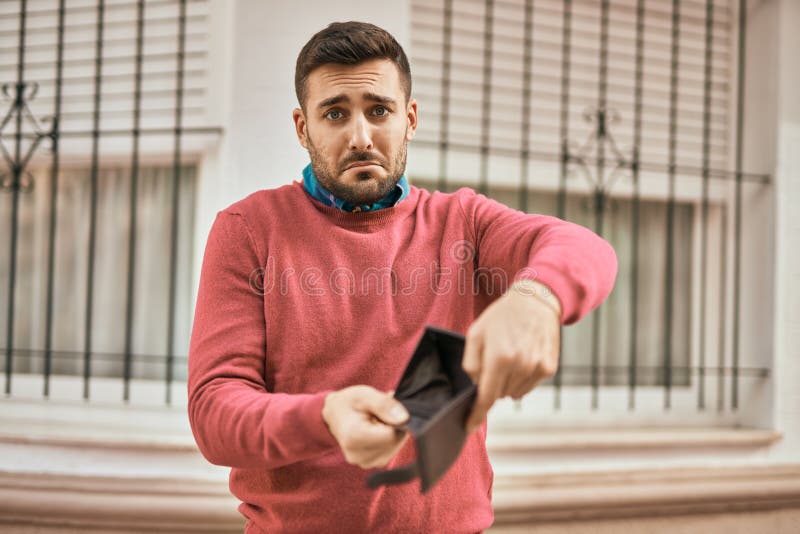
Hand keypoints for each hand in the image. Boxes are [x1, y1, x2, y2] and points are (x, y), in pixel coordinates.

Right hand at [322, 385, 409, 468]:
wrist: (334, 414)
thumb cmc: (349, 402)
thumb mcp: (365, 394)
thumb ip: (384, 404)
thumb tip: (404, 419)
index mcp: (355, 437)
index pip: (392, 435)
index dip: (395, 419)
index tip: (384, 409)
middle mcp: (358, 455)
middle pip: (394, 443)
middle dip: (393, 426)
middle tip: (379, 414)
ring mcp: (363, 462)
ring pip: (394, 448)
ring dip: (391, 433)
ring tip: (376, 421)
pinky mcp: (369, 464)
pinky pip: (389, 452)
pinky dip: (388, 441)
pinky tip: (377, 431)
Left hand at [463, 280, 560, 431]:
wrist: (535, 302)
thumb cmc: (501, 317)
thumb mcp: (476, 333)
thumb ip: (471, 363)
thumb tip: (476, 387)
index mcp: (499, 358)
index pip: (486, 396)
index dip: (476, 414)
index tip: (468, 426)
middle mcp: (520, 366)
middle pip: (499, 395)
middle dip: (491, 385)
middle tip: (493, 361)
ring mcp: (537, 368)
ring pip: (514, 394)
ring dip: (507, 383)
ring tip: (509, 357)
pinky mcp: (548, 368)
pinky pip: (528, 387)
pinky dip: (521, 379)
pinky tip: (522, 358)